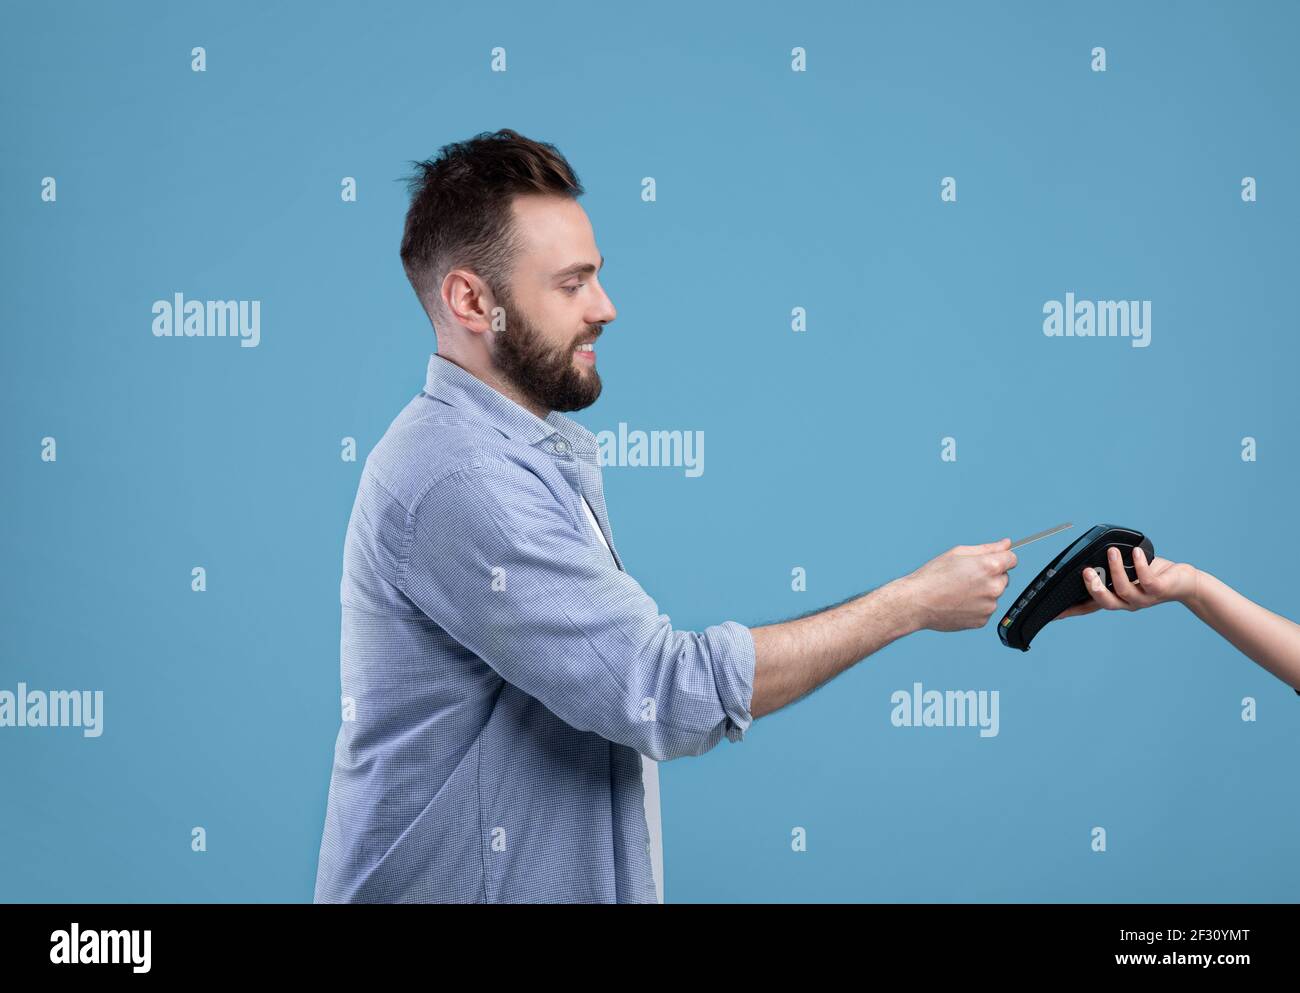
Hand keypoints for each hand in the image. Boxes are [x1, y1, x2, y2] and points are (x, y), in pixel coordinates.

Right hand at [901, 538, 1017, 631]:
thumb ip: (987, 548)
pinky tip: (958, 602)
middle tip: (966, 577)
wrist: (917, 602)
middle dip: (990, 575)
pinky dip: (976, 606)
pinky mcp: (982, 620)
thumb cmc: (933, 576)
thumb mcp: (958, 553)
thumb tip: (1006, 544)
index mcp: (989, 566)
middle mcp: (993, 587)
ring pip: (994, 594)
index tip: (991, 561)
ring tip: (959, 591)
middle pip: (1003, 577)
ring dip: (983, 592)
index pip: (1012, 559)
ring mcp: (989, 606)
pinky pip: (985, 609)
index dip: (1001, 558)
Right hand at [1053, 546, 1198, 619]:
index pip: (1090, 606)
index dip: (1072, 611)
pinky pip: (1146, 579)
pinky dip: (1139, 564)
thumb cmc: (1154, 574)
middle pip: (1106, 602)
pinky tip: (1135, 552)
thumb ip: (1110, 568)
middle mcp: (1127, 602)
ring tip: (1111, 551)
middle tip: (1085, 572)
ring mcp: (1143, 598)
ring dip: (1115, 569)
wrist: (1185, 582)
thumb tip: (1092, 556)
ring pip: (1123, 589)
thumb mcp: (1127, 571)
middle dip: (1093, 588)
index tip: (1055, 613)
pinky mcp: (1158, 590)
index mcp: (1116, 598)